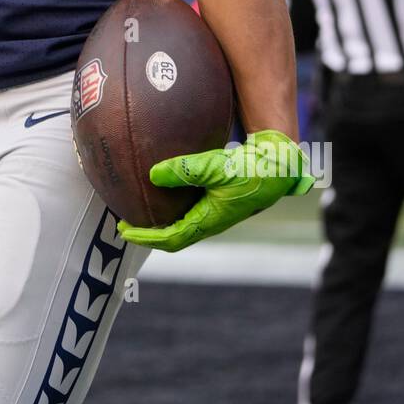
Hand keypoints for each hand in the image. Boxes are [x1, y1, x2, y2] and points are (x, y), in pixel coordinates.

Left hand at [117, 129, 313, 252]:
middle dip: (148, 233)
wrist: (280, 165)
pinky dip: (174, 206)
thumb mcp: (217, 167)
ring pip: (183, 224)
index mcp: (209, 220)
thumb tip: (152, 175)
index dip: (145, 237)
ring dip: (161, 221)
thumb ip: (185, 170)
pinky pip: (191, 208)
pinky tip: (165, 188)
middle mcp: (211, 220)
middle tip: (125, 223)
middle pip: (174, 236)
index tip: (123, 230)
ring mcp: (216, 212)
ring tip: (141, 209)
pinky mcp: (220, 199)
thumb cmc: (252, 169)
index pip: (171, 238)